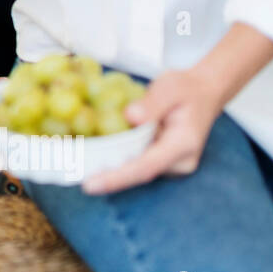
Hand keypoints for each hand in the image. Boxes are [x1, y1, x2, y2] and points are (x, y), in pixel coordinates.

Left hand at [81, 68, 225, 194]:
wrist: (204, 93)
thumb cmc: (186, 88)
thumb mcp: (170, 86)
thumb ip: (152, 102)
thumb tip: (130, 117)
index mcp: (183, 145)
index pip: (145, 167)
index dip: (116, 178)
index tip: (90, 185)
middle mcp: (178, 162)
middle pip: (136, 173)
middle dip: (104, 176)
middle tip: (68, 174)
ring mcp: (171, 164)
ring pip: (135, 169)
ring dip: (107, 168)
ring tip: (71, 166)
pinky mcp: (161, 160)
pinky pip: (136, 162)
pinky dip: (114, 158)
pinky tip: (89, 154)